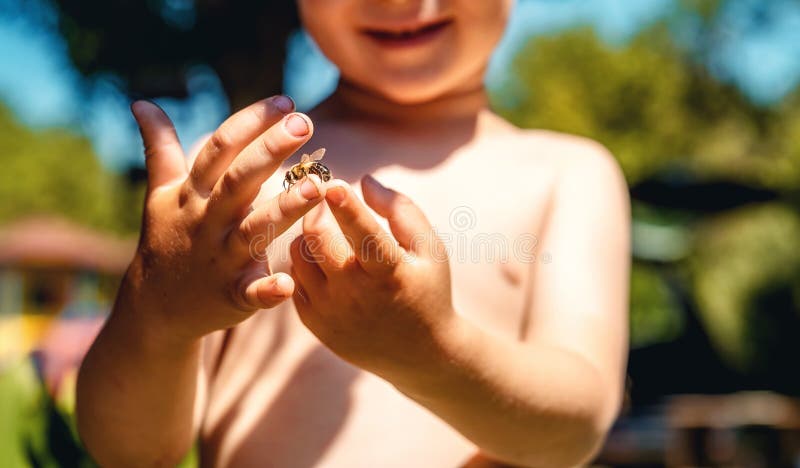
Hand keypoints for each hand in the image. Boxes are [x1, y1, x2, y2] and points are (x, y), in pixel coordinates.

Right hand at [126, 97, 324, 342]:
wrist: (154, 308)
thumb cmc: (167, 240)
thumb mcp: (161, 193)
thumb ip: (160, 148)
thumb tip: (141, 103)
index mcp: (193, 195)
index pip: (219, 150)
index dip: (250, 123)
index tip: (285, 101)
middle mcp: (207, 222)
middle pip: (239, 182)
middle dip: (270, 152)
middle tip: (304, 124)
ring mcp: (220, 259)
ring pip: (254, 231)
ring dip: (284, 210)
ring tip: (317, 188)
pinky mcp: (232, 296)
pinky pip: (251, 293)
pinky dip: (268, 290)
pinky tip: (288, 283)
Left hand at [290, 175, 460, 382]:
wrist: (419, 354)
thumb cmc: (426, 289)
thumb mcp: (430, 250)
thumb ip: (402, 210)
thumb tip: (364, 181)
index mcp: (390, 274)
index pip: (365, 235)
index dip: (348, 208)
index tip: (333, 182)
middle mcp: (356, 295)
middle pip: (317, 239)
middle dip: (317, 209)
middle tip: (324, 197)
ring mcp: (331, 312)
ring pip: (298, 256)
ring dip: (308, 234)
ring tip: (327, 232)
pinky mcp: (314, 323)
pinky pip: (293, 279)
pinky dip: (303, 262)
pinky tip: (322, 260)